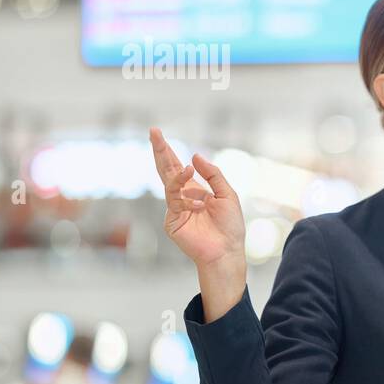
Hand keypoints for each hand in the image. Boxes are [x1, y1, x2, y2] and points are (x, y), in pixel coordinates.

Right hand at [149, 127, 244, 268]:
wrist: (227, 250)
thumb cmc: (230, 226)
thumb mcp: (227, 194)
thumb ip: (213, 175)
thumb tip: (194, 156)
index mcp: (194, 190)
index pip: (176, 166)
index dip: (167, 150)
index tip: (156, 134)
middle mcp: (181, 197)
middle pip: (166, 170)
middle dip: (160, 151)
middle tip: (154, 132)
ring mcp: (174, 209)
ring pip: (170, 184)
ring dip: (178, 175)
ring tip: (188, 170)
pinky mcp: (172, 221)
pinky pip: (175, 202)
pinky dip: (186, 199)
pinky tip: (199, 203)